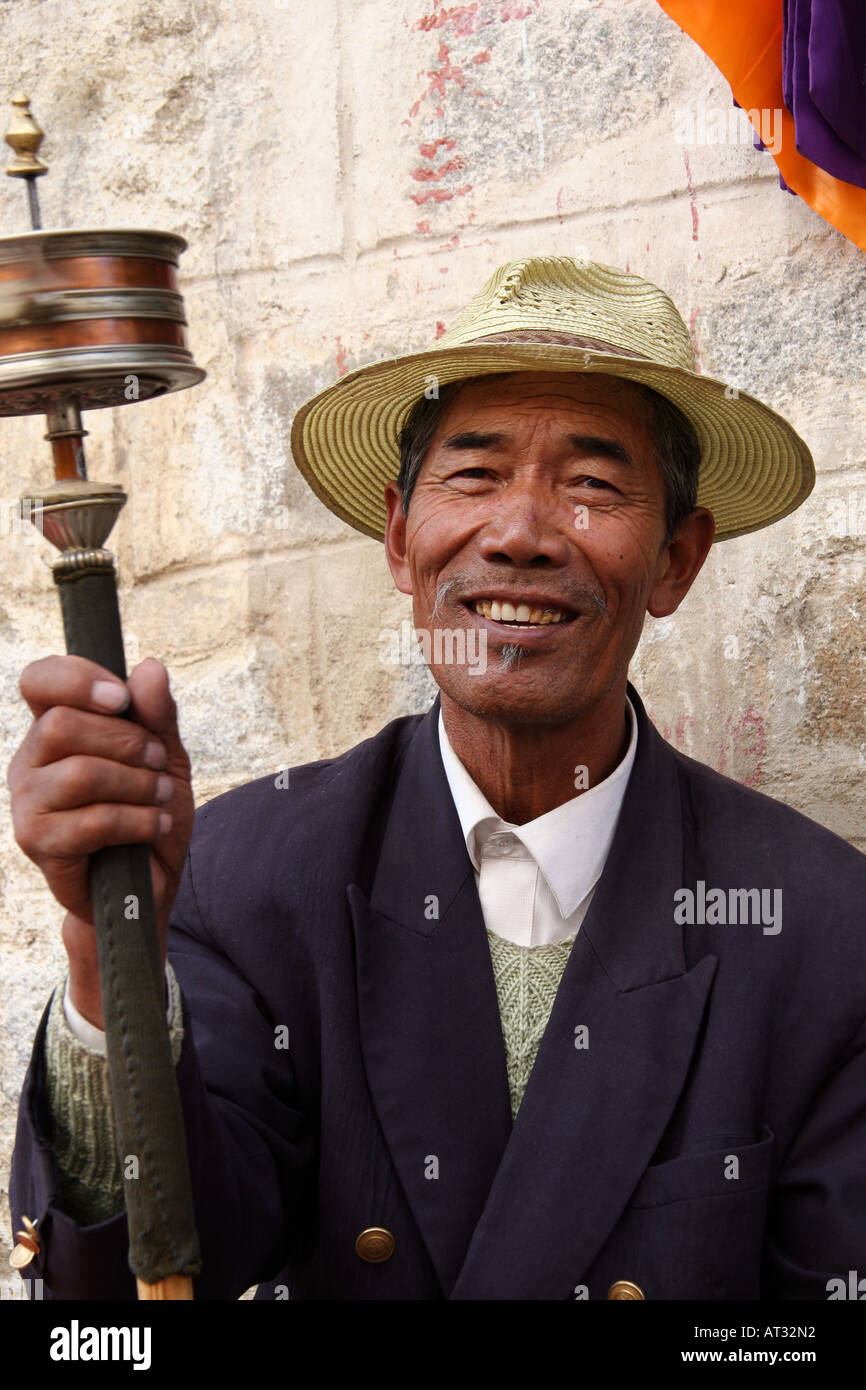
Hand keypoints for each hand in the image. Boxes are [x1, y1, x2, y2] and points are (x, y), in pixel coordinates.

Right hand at [7, 656, 193, 1026]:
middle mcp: (30, 761)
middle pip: (61, 724)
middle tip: (157, 762)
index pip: (39, 680)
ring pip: (79, 773)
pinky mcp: (39, 844)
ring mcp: (27, 804)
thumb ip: (157, 714)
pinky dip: (137, 821)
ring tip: (161, 798)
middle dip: (126, 741)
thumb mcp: (164, 756)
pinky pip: (91, 821)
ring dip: (137, 784)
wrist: (150, 882)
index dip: (76, 677)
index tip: (121, 698)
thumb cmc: (149, 811)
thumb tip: (150, 668)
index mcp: (53, 728)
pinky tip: (155, 826)